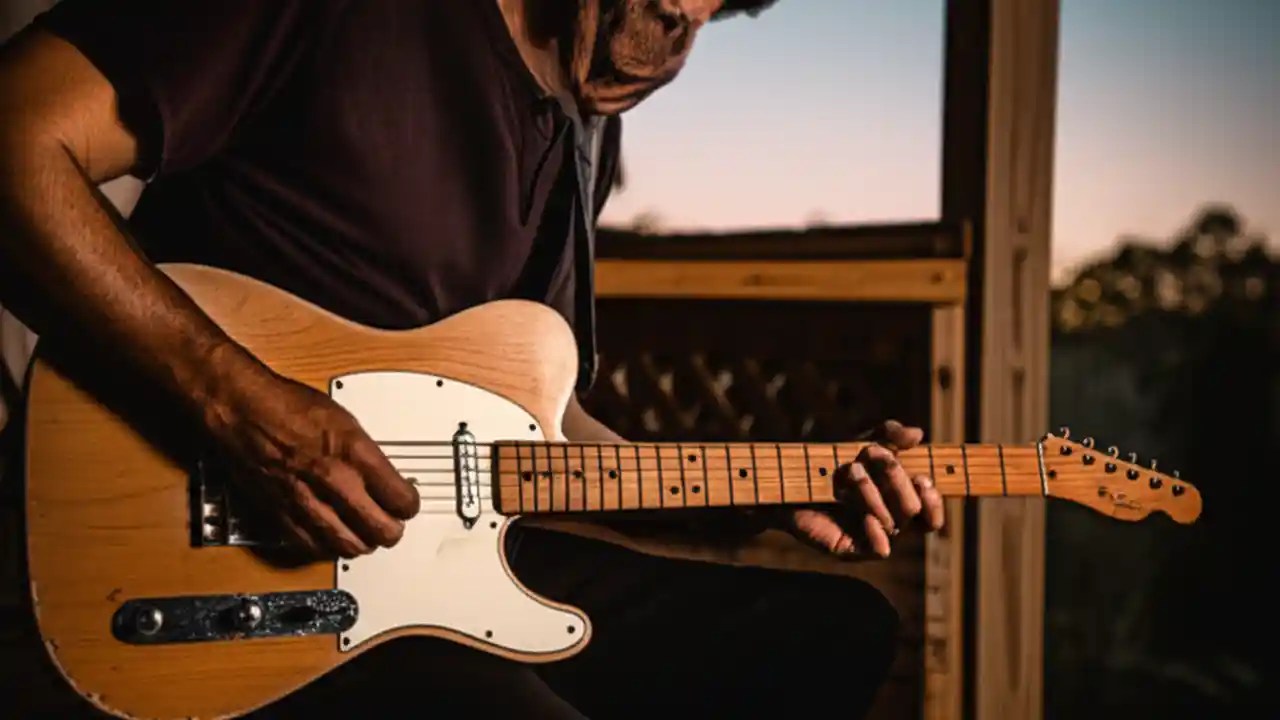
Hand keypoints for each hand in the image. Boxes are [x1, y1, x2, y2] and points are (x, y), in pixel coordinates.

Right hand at [208, 367, 420, 558]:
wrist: (244, 410)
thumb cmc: (290, 408)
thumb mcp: (346, 421)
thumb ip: (368, 455)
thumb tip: (386, 476)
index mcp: (354, 453)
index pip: (401, 499)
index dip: (409, 505)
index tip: (407, 504)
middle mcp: (333, 480)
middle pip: (380, 530)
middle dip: (392, 531)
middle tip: (393, 526)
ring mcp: (307, 500)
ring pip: (349, 546)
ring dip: (362, 544)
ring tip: (366, 536)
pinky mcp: (281, 514)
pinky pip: (313, 547)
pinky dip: (328, 547)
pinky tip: (334, 538)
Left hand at [783, 420, 944, 558]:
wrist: (788, 481)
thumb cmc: (830, 463)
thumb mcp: (860, 442)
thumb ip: (889, 435)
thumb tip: (917, 434)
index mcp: (898, 503)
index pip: (931, 515)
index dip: (934, 501)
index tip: (924, 478)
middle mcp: (889, 524)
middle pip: (913, 511)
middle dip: (896, 479)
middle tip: (873, 454)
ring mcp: (870, 538)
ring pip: (894, 524)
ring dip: (873, 492)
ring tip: (850, 469)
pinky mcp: (850, 549)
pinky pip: (880, 550)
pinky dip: (878, 532)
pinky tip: (867, 517)